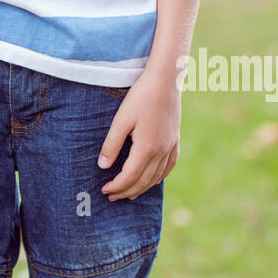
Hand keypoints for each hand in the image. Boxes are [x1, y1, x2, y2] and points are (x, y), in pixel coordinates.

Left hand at [97, 69, 180, 200]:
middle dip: (126, 191)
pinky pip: (169, 166)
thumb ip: (112, 144)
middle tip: (111, 196)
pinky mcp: (175, 140)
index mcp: (147, 147)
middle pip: (143, 181)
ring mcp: (170, 146)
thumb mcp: (122, 119)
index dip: (117, 186)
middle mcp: (161, 151)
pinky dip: (158, 177)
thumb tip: (103, 166)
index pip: (130, 177)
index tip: (104, 190)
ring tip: (128, 193)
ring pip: (157, 177)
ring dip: (141, 188)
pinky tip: (152, 180)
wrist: (166, 80)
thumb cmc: (141, 96)